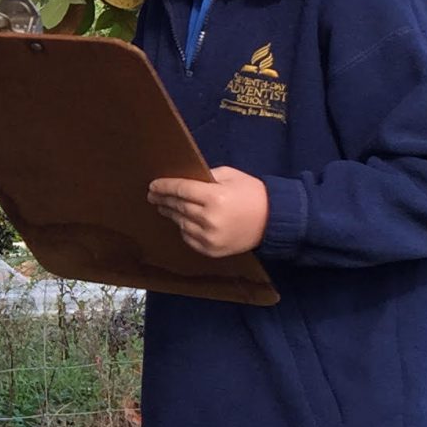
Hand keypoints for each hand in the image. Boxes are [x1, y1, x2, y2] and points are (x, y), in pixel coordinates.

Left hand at [147, 165, 269, 256]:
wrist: (274, 220)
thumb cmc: (252, 193)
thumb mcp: (230, 176)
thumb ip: (205, 177)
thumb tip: (183, 180)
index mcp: (215, 197)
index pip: (181, 190)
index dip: (164, 187)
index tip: (153, 185)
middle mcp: (210, 219)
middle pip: (178, 207)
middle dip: (163, 200)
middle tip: (153, 195)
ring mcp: (210, 237)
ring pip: (181, 223)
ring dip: (171, 214)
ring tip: (164, 207)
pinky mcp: (212, 250)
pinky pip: (189, 238)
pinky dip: (183, 229)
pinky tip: (181, 221)